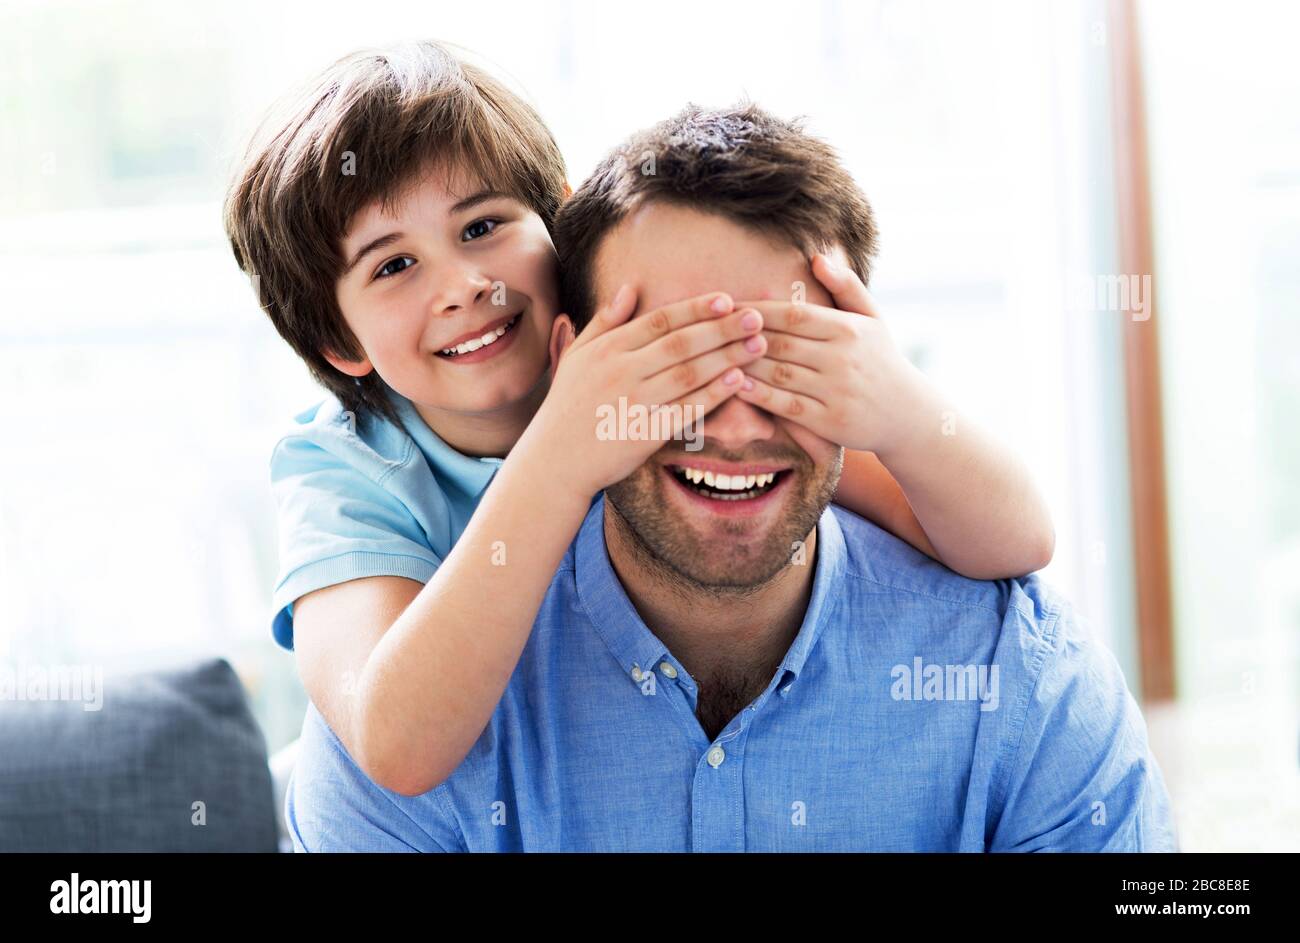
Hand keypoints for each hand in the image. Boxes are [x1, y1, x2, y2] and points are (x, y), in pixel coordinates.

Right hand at [522, 286, 768, 498]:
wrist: (554, 461)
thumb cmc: (568, 405)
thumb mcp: (576, 356)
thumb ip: (605, 321)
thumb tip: (631, 287)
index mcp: (607, 349)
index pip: (659, 320)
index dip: (695, 309)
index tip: (727, 299)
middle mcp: (620, 372)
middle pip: (680, 343)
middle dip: (722, 329)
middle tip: (757, 317)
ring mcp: (633, 404)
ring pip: (688, 373)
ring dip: (726, 357)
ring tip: (757, 345)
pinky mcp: (644, 434)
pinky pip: (686, 410)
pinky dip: (713, 394)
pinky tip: (738, 382)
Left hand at [732, 253, 935, 456]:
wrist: (909, 414)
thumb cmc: (881, 360)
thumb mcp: (872, 318)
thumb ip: (845, 286)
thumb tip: (816, 256)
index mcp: (848, 329)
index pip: (792, 314)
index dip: (756, 311)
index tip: (726, 307)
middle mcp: (843, 358)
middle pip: (780, 343)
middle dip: (741, 336)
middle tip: (709, 331)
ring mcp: (836, 391)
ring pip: (778, 374)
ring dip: (743, 364)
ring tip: (713, 356)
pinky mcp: (830, 421)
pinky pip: (786, 406)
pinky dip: (759, 396)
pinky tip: (734, 386)